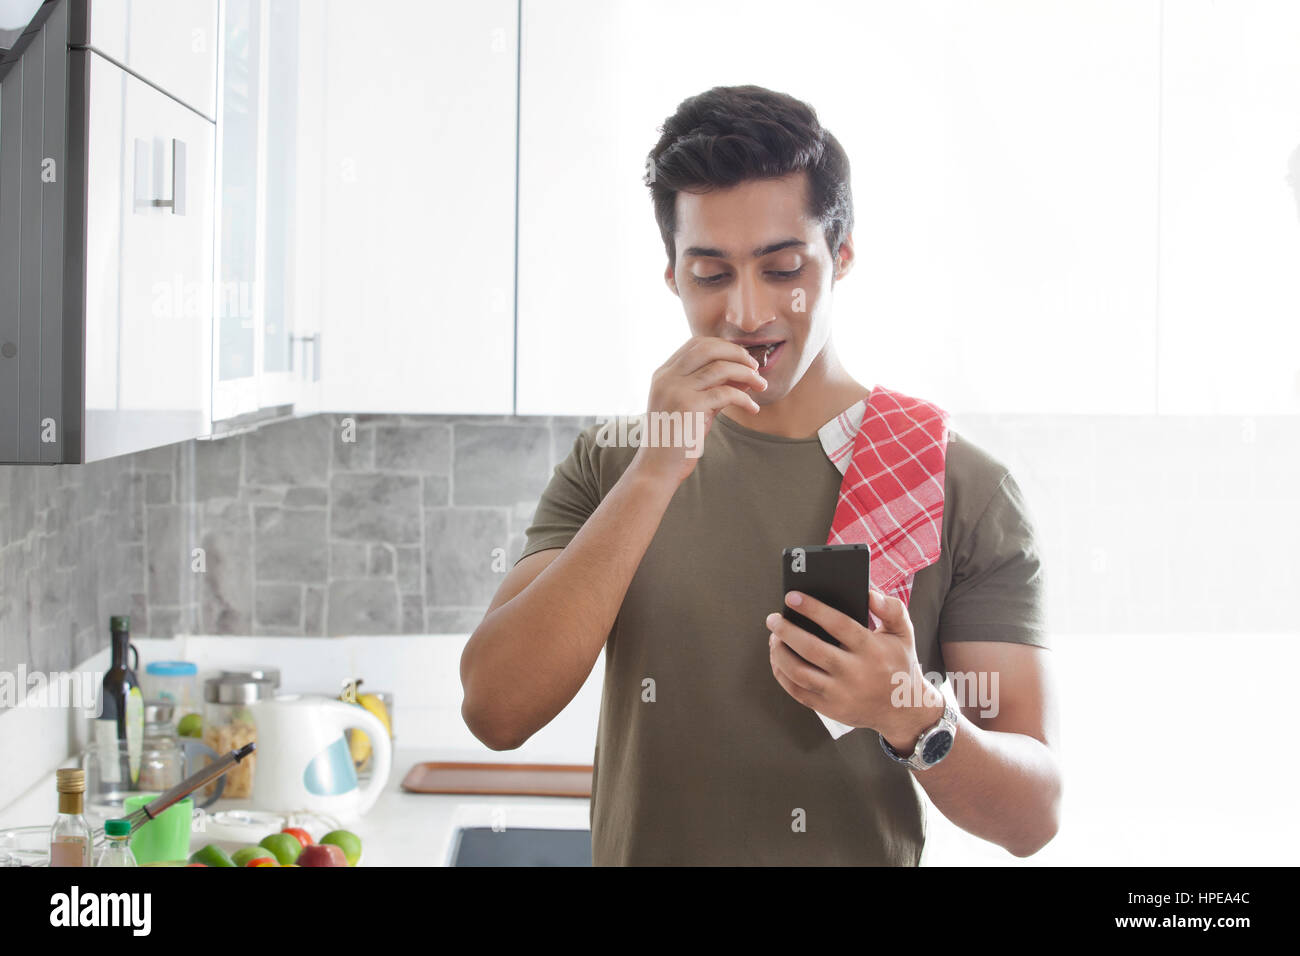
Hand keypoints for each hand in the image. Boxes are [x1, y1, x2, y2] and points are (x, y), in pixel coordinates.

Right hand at [627, 336, 767, 486]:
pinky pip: (726, 393)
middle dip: (737, 353)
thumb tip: (744, 377)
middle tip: (755, 368)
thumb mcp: (690, 408)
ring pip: (721, 367)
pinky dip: (745, 399)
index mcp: (663, 374)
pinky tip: (753, 408)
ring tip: (761, 386)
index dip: (724, 347)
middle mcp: (667, 377)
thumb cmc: (675, 441)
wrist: (657, 468)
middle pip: (709, 347)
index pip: (696, 344)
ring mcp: (677, 390)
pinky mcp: (689, 406)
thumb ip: (711, 389)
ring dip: (747, 375)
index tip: (742, 359)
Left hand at [766, 588, 943, 743]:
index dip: (813, 609)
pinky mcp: (830, 709)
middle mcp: (855, 673)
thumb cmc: (899, 663)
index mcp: (872, 650)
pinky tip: (778, 658)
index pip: (838, 624)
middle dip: (787, 631)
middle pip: (812, 650)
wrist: (904, 710)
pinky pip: (798, 692)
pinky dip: (782, 674)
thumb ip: (891, 608)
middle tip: (773, 619)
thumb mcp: (904, 634)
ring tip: (774, 638)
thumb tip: (869, 593)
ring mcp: (841, 694)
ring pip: (800, 673)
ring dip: (780, 653)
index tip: (791, 596)